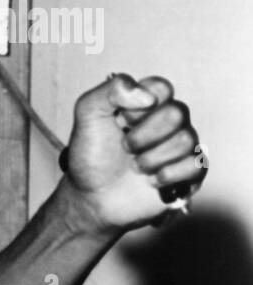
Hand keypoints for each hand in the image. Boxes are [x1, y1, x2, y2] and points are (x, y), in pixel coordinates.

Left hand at [62, 74, 206, 232]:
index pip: (162, 88)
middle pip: (177, 113)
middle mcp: (168, 122)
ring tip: (135, 166)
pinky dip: (168, 174)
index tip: (120, 120)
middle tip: (125, 147)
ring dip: (151, 158)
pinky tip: (151, 180)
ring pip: (186, 140)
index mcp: (146, 103)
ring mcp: (180, 146)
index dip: (139, 107)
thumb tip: (147, 95)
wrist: (92, 196)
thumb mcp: (87, 114)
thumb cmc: (90, 155)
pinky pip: (196, 164)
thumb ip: (111, 90)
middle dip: (143, 135)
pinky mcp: (189, 172)